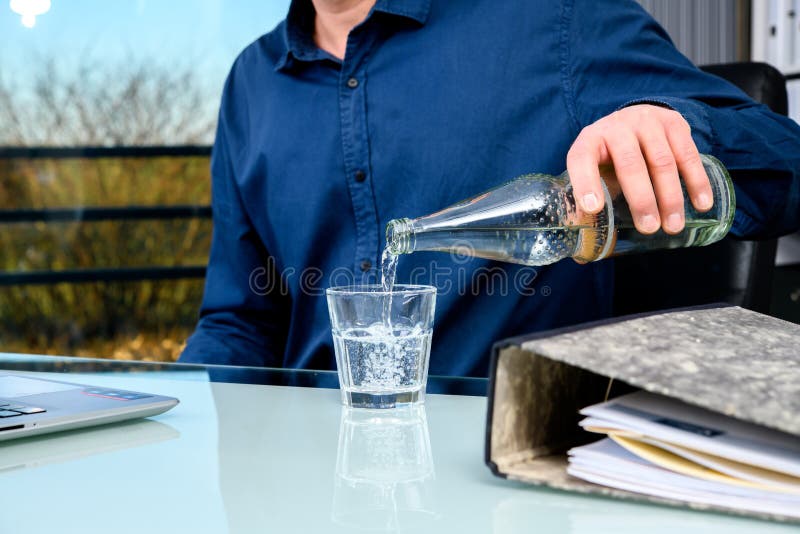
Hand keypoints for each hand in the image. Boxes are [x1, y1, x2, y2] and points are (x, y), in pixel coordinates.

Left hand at [566, 104, 713, 234]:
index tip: (594, 209)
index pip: (581, 159)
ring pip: (662, 161)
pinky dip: (697, 181)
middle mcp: (616, 127)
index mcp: (589, 141)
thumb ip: (587, 208)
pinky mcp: (674, 123)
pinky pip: (688, 154)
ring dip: (670, 196)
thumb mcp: (593, 172)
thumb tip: (582, 257)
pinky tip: (701, 204)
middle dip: (641, 199)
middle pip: (630, 164)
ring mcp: (647, 122)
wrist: (635, 118)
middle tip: (648, 228)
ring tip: (673, 226)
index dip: (586, 183)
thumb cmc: (610, 157)